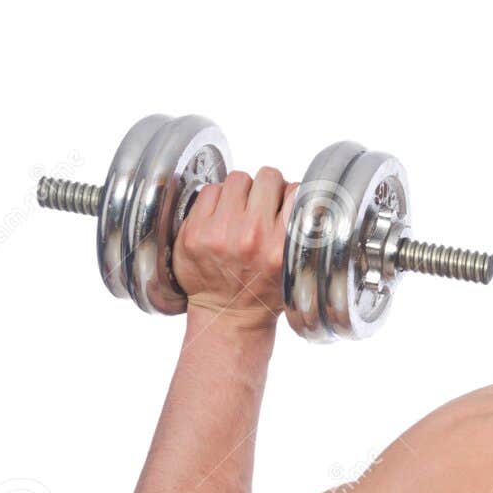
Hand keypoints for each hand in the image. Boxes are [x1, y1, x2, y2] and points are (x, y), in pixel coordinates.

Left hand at [172, 168, 295, 330]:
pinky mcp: (194, 231)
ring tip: (240, 212)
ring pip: (238, 178)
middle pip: (267, 177)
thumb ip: (297, 228)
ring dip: (242, 191)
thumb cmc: (265, 290)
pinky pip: (210, 190)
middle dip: (268, 189)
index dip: (293, 196)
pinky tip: (221, 218)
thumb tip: (293, 190)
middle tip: (263, 207)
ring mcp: (220, 232)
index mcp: (282, 245)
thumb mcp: (293, 264)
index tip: (287, 207)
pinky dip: (217, 199)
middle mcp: (252, 236)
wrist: (227, 316)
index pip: (297, 191)